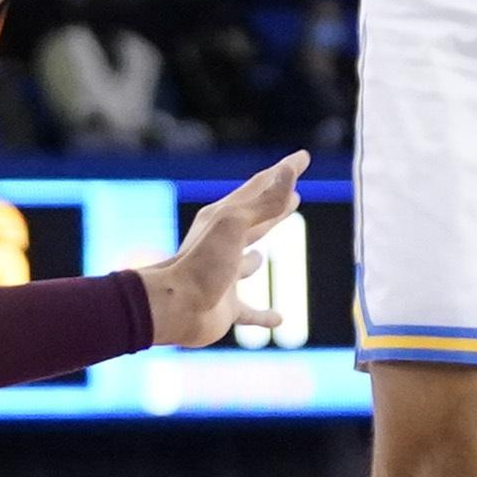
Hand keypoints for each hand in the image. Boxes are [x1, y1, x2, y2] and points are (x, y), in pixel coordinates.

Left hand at [133, 151, 307, 347]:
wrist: (174, 308)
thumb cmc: (202, 262)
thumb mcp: (236, 224)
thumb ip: (265, 202)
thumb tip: (289, 171)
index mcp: (224, 219)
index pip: (259, 187)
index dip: (283, 171)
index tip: (303, 157)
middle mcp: (223, 244)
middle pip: (255, 220)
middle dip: (274, 207)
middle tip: (294, 195)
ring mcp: (224, 276)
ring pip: (245, 263)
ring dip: (256, 258)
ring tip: (264, 254)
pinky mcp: (226, 307)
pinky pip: (250, 312)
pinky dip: (264, 315)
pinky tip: (278, 319)